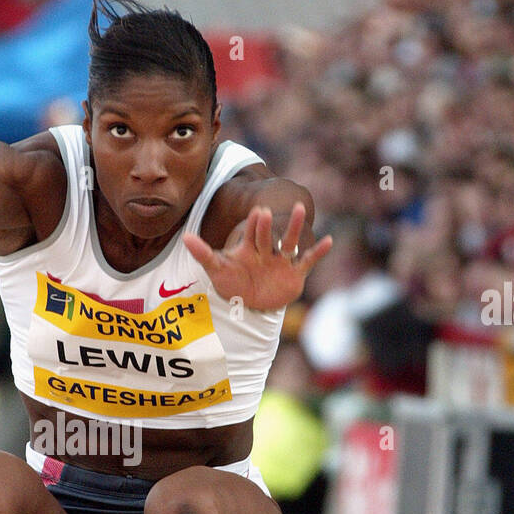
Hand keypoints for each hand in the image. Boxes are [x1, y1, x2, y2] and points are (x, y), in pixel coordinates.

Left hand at [183, 202, 331, 311]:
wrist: (249, 305)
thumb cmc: (232, 284)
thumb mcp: (217, 269)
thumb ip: (203, 253)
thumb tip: (185, 238)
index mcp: (249, 246)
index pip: (251, 232)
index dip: (254, 223)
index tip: (256, 211)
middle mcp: (267, 250)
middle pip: (268, 235)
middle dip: (268, 225)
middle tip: (267, 211)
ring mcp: (282, 261)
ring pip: (289, 241)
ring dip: (294, 226)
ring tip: (300, 208)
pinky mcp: (295, 274)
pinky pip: (307, 261)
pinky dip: (317, 252)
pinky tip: (328, 240)